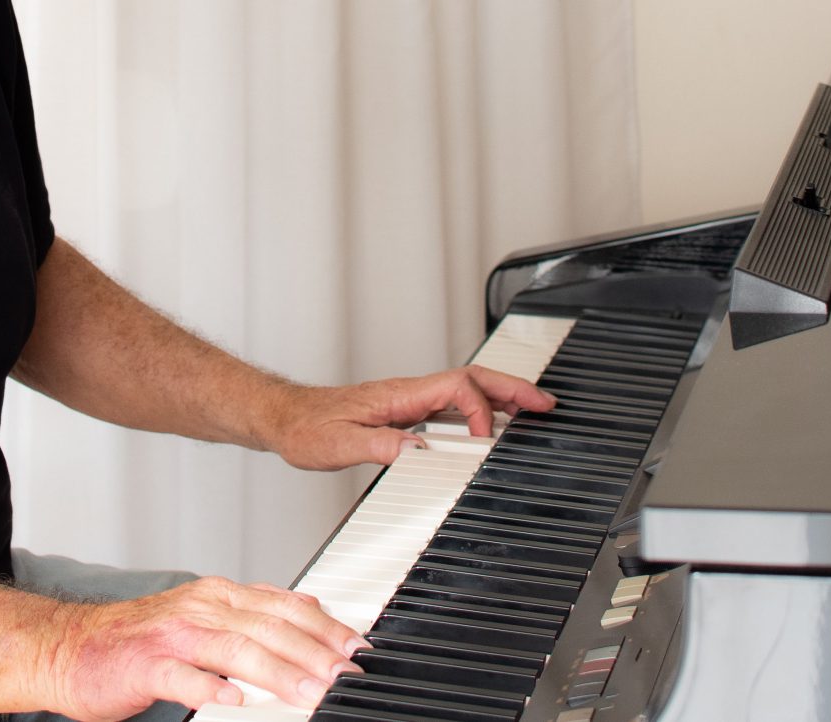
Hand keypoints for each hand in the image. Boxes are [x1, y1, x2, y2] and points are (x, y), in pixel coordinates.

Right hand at [41, 576, 365, 721]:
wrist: (70, 648)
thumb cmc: (138, 641)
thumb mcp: (201, 617)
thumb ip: (251, 616)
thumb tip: (311, 614)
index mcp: (216, 596)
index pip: (282, 605)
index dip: (323, 627)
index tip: (356, 648)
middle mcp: (198, 609)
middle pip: (267, 627)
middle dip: (313, 653)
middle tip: (346, 675)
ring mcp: (171, 636)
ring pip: (234, 648)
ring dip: (277, 671)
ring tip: (310, 692)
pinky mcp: (145, 665)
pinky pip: (184, 675)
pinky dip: (211, 687)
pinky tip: (236, 700)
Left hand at [264, 367, 555, 470]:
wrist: (284, 419)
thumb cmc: (306, 429)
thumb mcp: (338, 445)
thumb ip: (380, 446)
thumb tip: (419, 451)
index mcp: (398, 395)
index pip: (455, 388)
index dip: (480, 410)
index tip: (487, 440)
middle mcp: (407, 393)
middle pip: (472, 380)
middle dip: (512, 389)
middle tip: (546, 403)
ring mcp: (407, 400)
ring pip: (465, 389)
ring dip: (502, 397)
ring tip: (533, 409)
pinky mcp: (404, 411)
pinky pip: (452, 403)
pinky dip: (480, 408)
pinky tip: (490, 423)